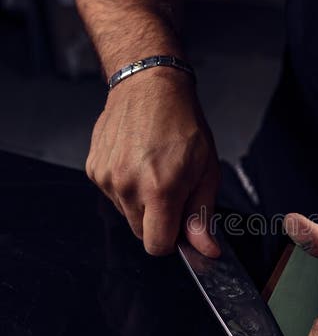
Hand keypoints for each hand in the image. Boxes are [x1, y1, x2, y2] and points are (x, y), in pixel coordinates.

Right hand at [86, 68, 219, 255]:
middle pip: (140, 232)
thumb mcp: (206, 170)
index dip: (171, 240)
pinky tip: (137, 162)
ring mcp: (105, 177)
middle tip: (172, 189)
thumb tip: (206, 250)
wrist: (149, 86)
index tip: (180, 224)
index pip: (157, 246)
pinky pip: (111, 194)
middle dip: (158, 220)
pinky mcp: (93, 168)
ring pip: (126, 213)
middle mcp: (128, 186)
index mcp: (160, 190)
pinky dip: (125, 186)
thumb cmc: (182, 123)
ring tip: (153, 169)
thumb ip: (201, 215)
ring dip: (140, 202)